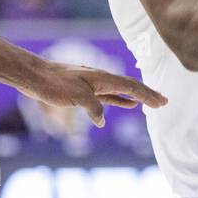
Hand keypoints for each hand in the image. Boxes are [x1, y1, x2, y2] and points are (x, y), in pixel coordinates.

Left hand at [18, 62, 166, 128]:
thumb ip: (93, 107)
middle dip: (146, 94)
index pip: (131, 87)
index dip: (147, 94)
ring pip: (119, 91)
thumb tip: (102, 121)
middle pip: (129, 87)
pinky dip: (118, 101)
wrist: (34, 76)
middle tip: (163, 102)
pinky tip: (124, 105)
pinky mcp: (83, 91)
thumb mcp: (76, 95)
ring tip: (148, 102)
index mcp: (102, 78)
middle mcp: (100, 79)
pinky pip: (107, 96)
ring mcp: (92, 85)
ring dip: (135, 97)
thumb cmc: (54, 83)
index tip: (163, 102)